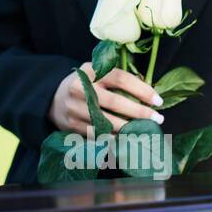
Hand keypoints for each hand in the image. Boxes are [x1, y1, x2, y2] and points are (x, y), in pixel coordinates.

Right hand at [48, 62, 162, 137]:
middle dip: (140, 112)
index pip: (121, 78)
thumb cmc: (85, 85)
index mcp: (90, 70)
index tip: (158, 101)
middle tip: (158, 119)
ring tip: (146, 131)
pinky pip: (98, 135)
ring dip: (130, 129)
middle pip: (116, 102)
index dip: (142, 90)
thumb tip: (150, 93)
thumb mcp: (97, 73)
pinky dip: (115, 140)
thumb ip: (119, 78)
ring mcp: (74, 108)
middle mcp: (80, 88)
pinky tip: (128, 141)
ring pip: (108, 122)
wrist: (53, 98)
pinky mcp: (72, 125)